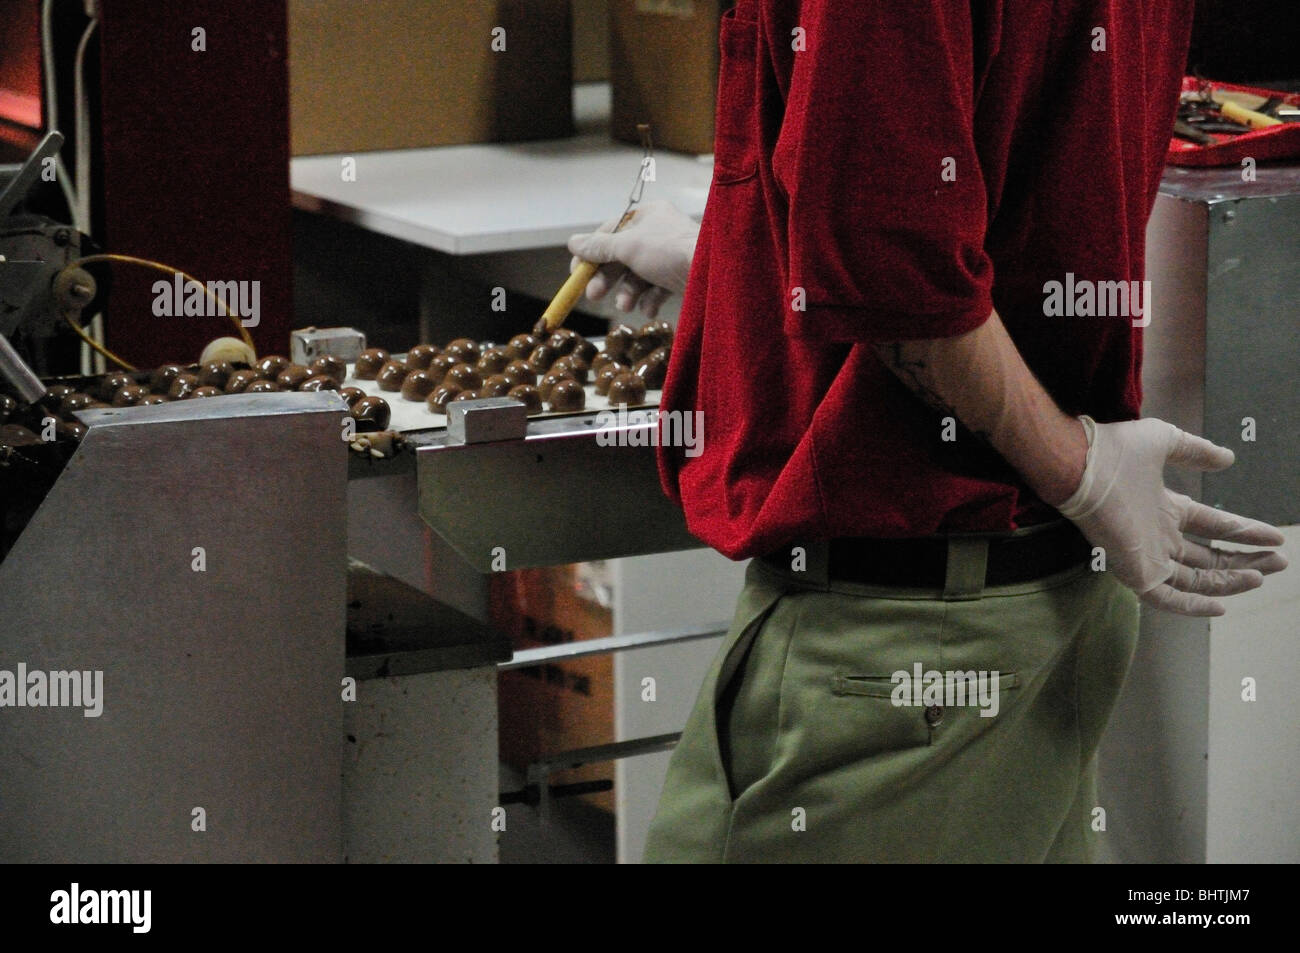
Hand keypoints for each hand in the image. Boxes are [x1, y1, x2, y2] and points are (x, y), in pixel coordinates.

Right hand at [566, 199, 698, 317]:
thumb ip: (599, 247)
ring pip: (639, 276)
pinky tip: (648, 310)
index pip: (611, 231)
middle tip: (594, 296)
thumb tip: (573, 242)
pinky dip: (650, 301)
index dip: (591, 253)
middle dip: (607, 278)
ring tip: (625, 306)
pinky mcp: (681, 277)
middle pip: (622, 256)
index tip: (577, 273)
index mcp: (648, 215)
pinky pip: (658, 289)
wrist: (712, 273)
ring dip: (628, 293)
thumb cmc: (668, 251)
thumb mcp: (627, 246)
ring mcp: (671, 256)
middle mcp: (659, 233)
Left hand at [1056, 415, 1287, 616]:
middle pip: (1209, 556)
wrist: (1083, 466)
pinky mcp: (1136, 572)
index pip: (1212, 526)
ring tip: (1262, 577)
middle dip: (1244, 561)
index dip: (1245, 532)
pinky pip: (1167, 598)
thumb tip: (1228, 458)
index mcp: (1165, 508)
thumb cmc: (1116, 451)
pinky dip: (1193, 606)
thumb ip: (1196, 451)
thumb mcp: (1164, 442)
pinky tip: (1221, 605)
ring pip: (1195, 578)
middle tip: (1279, 562)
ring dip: (1230, 581)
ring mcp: (1148, 556)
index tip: (1276, 536)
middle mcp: (1158, 536)